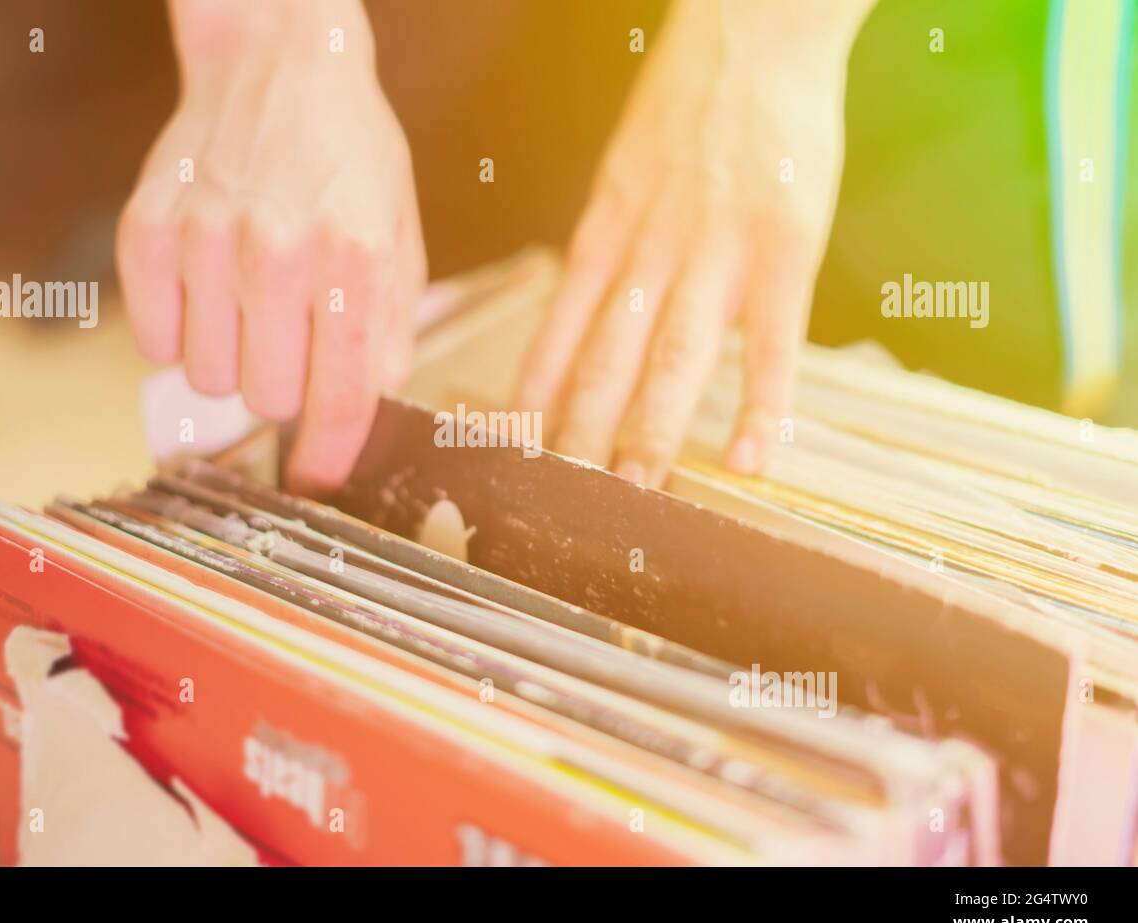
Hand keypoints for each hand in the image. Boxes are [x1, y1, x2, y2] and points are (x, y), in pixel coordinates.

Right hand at [117, 0, 424, 494]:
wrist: (276, 63)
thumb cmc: (348, 155)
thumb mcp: (400, 236)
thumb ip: (390, 329)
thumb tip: (367, 407)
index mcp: (354, 260)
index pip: (338, 399)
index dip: (329, 458)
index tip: (318, 481)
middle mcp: (278, 253)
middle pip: (267, 400)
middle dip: (285, 393)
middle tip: (292, 348)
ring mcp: (205, 240)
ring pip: (208, 380)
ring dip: (232, 363)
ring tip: (251, 309)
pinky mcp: (148, 231)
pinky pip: (154, 342)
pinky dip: (182, 334)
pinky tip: (208, 291)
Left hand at [516, 0, 872, 485]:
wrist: (759, 27)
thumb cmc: (693, 97)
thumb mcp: (626, 164)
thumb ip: (611, 235)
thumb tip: (585, 301)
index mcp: (609, 225)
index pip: (561, 324)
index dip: (537, 389)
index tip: (519, 442)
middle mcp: (651, 246)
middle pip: (609, 354)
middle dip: (586, 429)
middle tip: (571, 493)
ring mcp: (718, 249)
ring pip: (676, 358)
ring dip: (655, 430)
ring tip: (640, 487)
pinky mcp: (785, 246)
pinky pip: (773, 340)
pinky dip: (763, 404)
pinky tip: (753, 458)